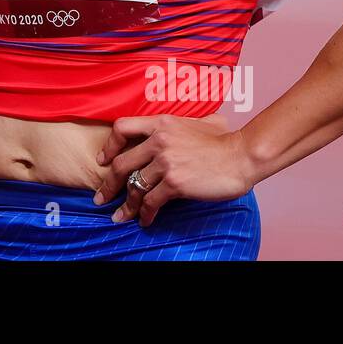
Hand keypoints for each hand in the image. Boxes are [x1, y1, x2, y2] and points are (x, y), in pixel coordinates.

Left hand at [92, 113, 252, 226]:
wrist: (242, 156)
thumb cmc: (224, 142)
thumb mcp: (198, 122)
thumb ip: (181, 126)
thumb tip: (177, 130)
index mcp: (161, 124)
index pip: (122, 127)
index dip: (109, 146)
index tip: (103, 160)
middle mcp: (159, 140)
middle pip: (121, 163)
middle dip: (107, 184)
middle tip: (100, 197)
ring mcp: (165, 162)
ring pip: (134, 186)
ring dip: (126, 205)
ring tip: (119, 217)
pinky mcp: (175, 182)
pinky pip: (151, 201)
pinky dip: (146, 213)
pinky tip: (145, 220)